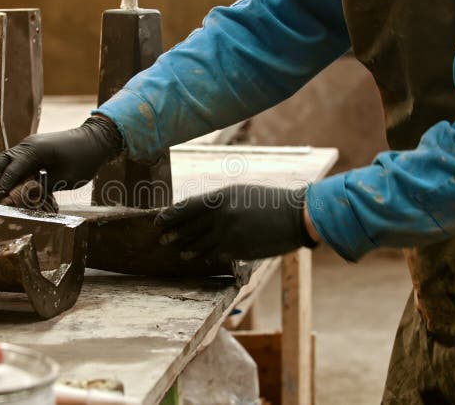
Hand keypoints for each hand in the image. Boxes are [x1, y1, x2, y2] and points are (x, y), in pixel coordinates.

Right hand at [0, 117, 122, 201]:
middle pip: (2, 162)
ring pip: (8, 161)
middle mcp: (28, 145)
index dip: (1, 187)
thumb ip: (42, 189)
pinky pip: (18, 161)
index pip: (11, 171)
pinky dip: (11, 173)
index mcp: (34, 150)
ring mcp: (31, 146)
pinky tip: (9, 186)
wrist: (97, 140)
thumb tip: (22, 199)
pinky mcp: (36, 150)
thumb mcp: (65, 179)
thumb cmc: (84, 159)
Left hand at [154, 184, 317, 260]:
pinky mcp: (236, 248)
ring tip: (179, 252)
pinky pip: (217, 254)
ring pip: (200, 243)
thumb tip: (205, 214)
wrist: (295, 216)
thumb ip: (223, 204)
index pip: (188, 205)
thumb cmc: (271, 203)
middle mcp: (221, 213)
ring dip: (188, 248)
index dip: (171, 214)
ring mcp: (227, 232)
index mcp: (222, 196)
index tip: (160, 219)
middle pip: (189, 225)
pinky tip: (203, 258)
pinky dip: (209, 256)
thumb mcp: (243, 195)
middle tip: (161, 238)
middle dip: (174, 232)